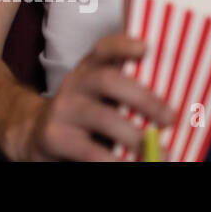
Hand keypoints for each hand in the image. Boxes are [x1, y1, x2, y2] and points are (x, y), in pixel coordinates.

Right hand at [15, 34, 175, 160]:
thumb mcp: (99, 99)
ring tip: (161, 152)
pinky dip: (114, 161)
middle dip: (142, 98)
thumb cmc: (83, 119)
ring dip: (135, 135)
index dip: (123, 45)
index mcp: (89, 70)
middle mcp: (74, 84)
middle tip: (170, 118)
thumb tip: (175, 113)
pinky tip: (130, 165)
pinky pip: (88, 151)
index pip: (104, 49)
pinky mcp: (54, 137)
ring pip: (101, 117)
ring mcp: (62, 110)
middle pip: (106, 80)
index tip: (146, 48)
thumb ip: (127, 98)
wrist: (35, 136)